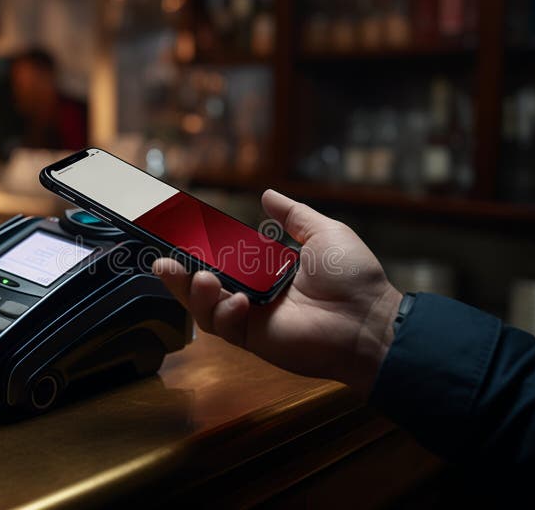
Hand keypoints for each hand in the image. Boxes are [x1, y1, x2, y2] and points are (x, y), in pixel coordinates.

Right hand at [152, 189, 401, 395]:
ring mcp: (253, 319)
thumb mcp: (322, 233)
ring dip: (194, 294)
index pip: (223, 259)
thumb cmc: (353, 277)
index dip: (199, 249)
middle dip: (179, 276)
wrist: (370, 318)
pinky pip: (226, 327)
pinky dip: (224, 312)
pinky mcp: (256, 339)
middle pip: (204, 287)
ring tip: (200, 277)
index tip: (178, 232)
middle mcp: (254, 294)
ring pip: (206, 309)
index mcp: (267, 270)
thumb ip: (293, 215)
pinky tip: (238, 301)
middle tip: (163, 262)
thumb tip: (267, 194)